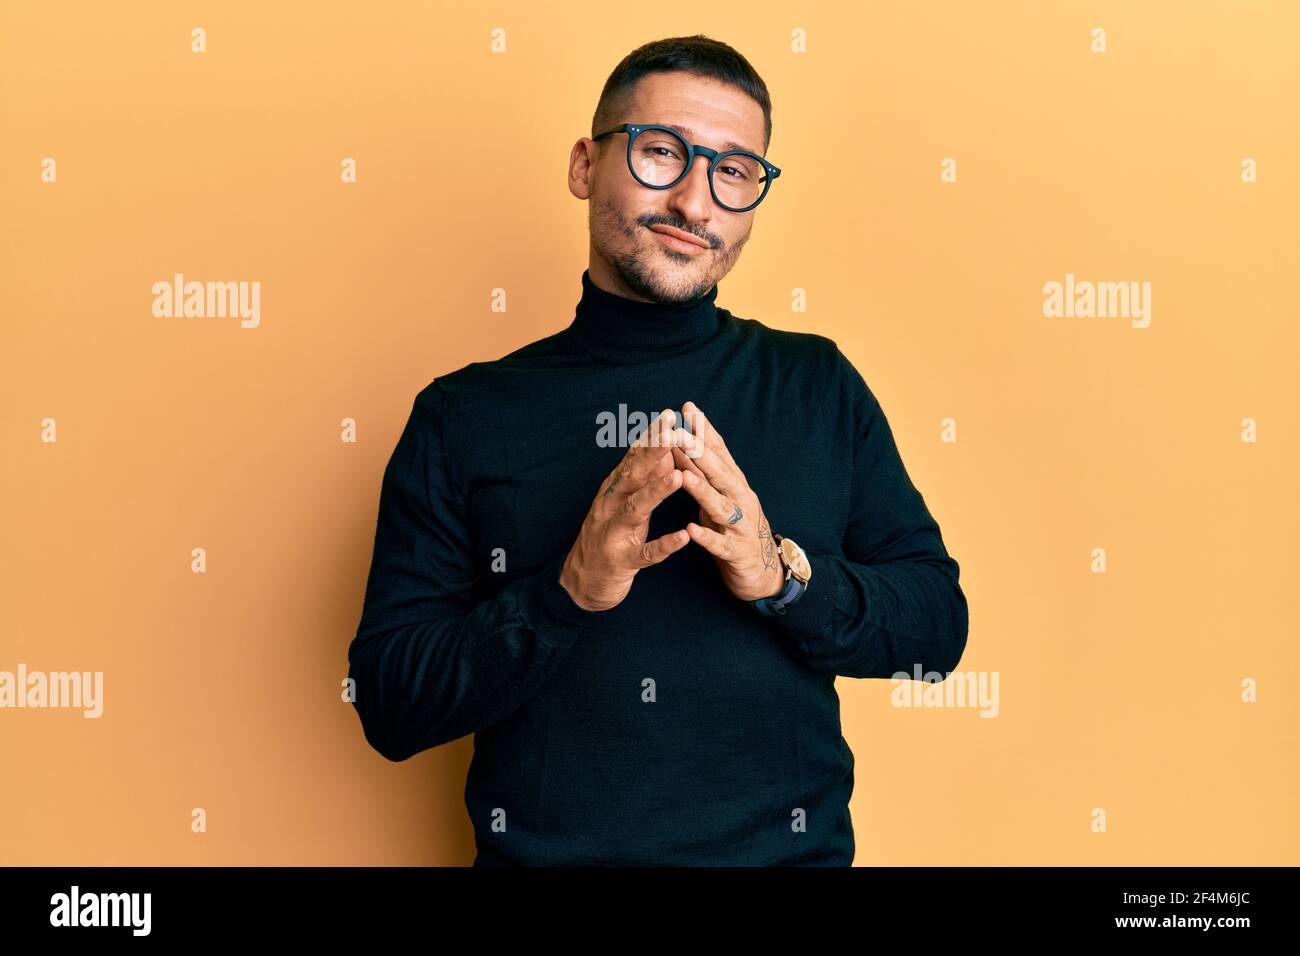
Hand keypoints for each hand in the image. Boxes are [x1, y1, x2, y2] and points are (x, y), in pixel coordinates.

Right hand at [559, 408, 689, 610]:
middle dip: (653, 453)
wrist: (580, 584)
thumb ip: (641, 480)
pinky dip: (664, 545)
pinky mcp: (622, 562)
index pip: (633, 458)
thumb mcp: (623, 504)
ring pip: (635, 509)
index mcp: (613, 490)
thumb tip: (661, 451)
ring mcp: (613, 534)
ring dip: (656, 492)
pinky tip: (683, 537)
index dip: (651, 437)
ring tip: (678, 476)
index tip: (671, 416)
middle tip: (673, 432)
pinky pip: (645, 554)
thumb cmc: (608, 538)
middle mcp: (610, 507)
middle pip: (632, 476)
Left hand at [671, 401, 785, 601]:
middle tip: (679, 433)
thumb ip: (705, 472)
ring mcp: (740, 526)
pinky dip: (706, 537)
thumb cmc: (735, 528)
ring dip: (702, 489)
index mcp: (734, 484)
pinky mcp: (737, 553)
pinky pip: (720, 545)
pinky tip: (691, 530)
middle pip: (720, 473)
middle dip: (699, 452)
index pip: (719, 452)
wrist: (763, 573)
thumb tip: (684, 441)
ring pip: (720, 505)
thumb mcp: (720, 496)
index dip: (704, 430)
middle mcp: (741, 499)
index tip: (687, 408)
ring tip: (683, 475)